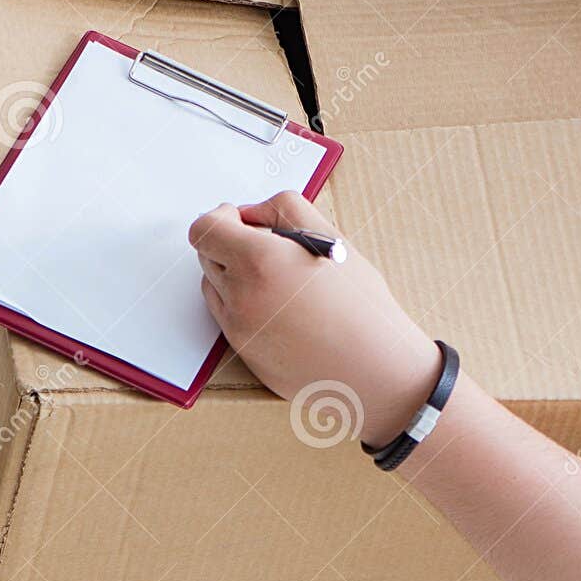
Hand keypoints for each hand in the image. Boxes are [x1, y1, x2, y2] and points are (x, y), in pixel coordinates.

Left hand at [189, 189, 442, 446]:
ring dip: (234, 274)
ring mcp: (238, 327)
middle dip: (230, 244)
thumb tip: (250, 213)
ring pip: (214, 286)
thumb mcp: (330, 238)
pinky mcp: (244, 352)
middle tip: (268, 248)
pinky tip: (281, 307)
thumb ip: (284, 210)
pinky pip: (227, 316)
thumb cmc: (361, 307)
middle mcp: (240, 295)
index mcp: (260, 260)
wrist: (374, 369)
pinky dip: (244, 304)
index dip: (220, 218)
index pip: (206, 229)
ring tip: (279, 280)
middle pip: (206, 255)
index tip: (239, 219)